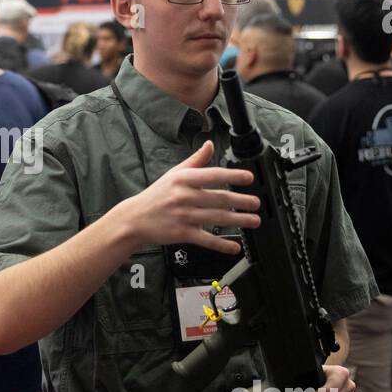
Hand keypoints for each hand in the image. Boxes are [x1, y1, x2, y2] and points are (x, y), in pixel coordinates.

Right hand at [114, 140, 260, 254]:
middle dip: (241, 201)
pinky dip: (221, 244)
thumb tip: (209, 145)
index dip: (232, 176)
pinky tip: (234, 246)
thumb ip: (195, 161)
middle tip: (256, 203)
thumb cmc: (156, 196)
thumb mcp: (173, 174)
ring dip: (238, 220)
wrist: (134, 219)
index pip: (212, 175)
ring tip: (254, 220)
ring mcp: (183, 216)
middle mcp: (184, 196)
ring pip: (216, 218)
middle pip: (218, 198)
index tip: (248, 178)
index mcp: (183, 179)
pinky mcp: (182, 234)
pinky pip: (206, 240)